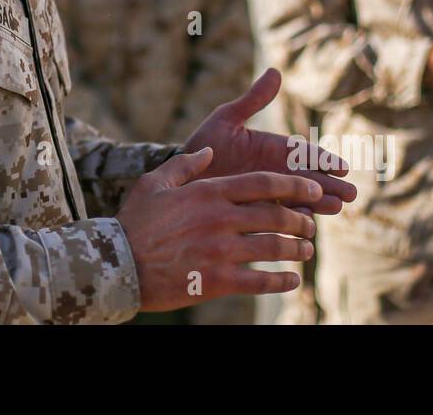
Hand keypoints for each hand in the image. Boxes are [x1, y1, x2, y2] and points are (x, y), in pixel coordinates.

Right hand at [117, 147, 320, 311]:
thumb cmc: (134, 221)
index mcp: (209, 192)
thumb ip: (184, 165)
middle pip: (276, 215)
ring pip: (274, 247)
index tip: (315, 189)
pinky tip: (292, 279)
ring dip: (296, 249)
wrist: (118, 263)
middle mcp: (221, 218)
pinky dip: (282, 280)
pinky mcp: (218, 280)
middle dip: (300, 219)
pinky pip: (260, 281)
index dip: (295, 187)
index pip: (264, 184)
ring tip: (306, 250)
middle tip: (310, 224)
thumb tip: (209, 152)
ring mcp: (221, 250)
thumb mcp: (154, 183)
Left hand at [183, 69, 356, 214]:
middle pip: (309, 178)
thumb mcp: (227, 118)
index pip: (305, 154)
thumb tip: (275, 71)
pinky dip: (293, 217)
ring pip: (300, 198)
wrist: (182, 172)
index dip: (324, 160)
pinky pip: (279, 215)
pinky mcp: (256, 210)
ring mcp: (268, 192)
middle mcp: (275, 171)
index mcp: (273, 148)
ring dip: (318, 203)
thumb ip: (253, 100)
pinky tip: (305, 220)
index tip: (342, 166)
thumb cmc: (204, 142)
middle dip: (331, 185)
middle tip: (351, 193)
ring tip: (336, 207)